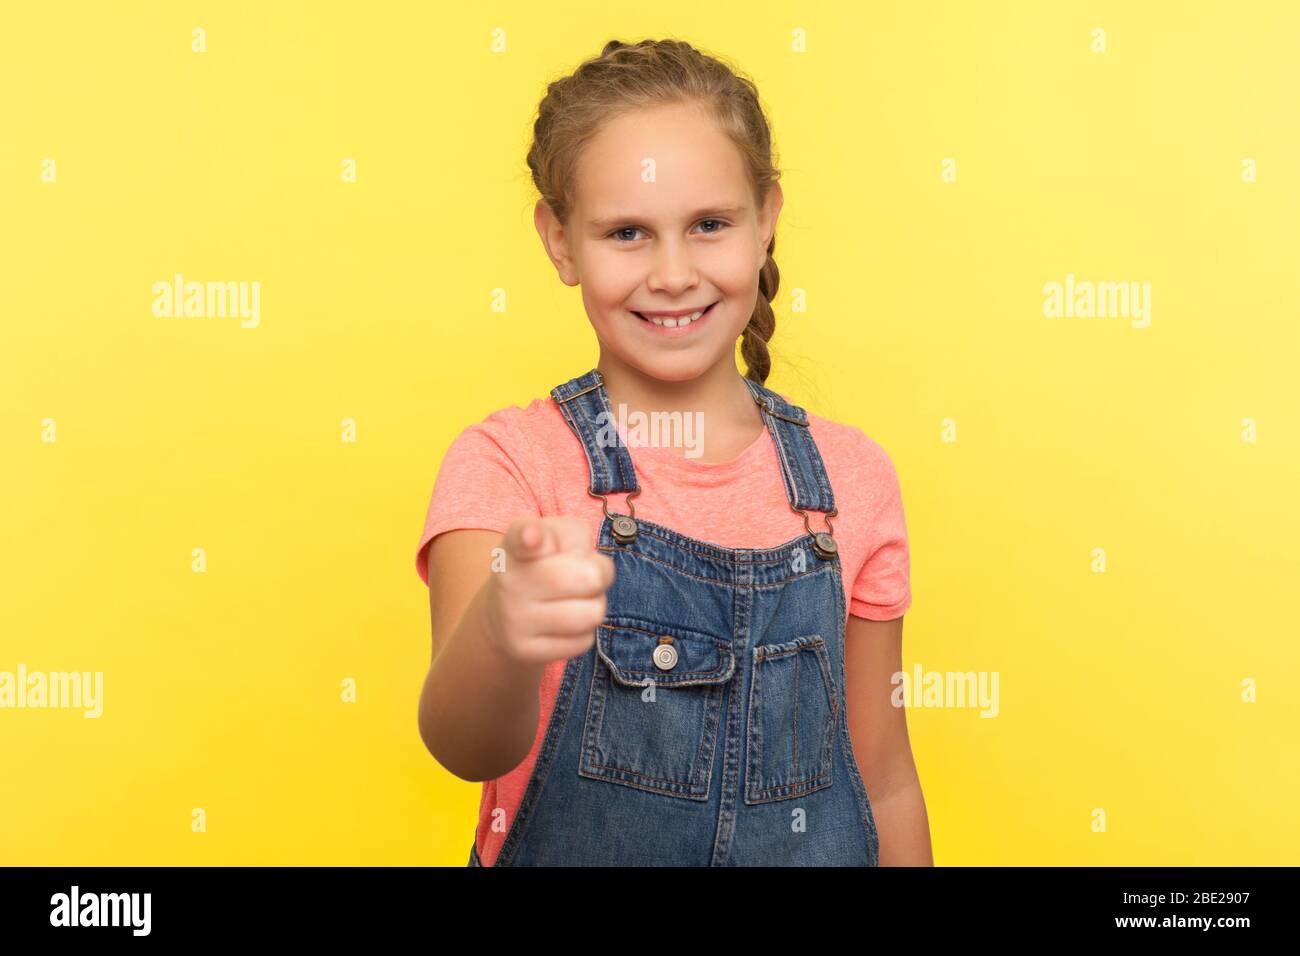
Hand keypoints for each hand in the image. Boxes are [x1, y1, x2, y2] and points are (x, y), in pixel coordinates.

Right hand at [484, 516, 615, 665]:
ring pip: (593, 613)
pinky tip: (563, 624)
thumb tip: (585, 568)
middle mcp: (509, 580)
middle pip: (590, 577)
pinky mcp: (525, 650)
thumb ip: (573, 535)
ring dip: (594, 605)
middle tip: (584, 576)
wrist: (503, 615)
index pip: (522, 536)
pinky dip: (583, 632)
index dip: (531, 537)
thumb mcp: (553, 535)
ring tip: (574, 599)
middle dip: (600, 576)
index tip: (532, 538)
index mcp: (516, 543)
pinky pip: (583, 641)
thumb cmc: (541, 565)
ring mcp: (514, 618)